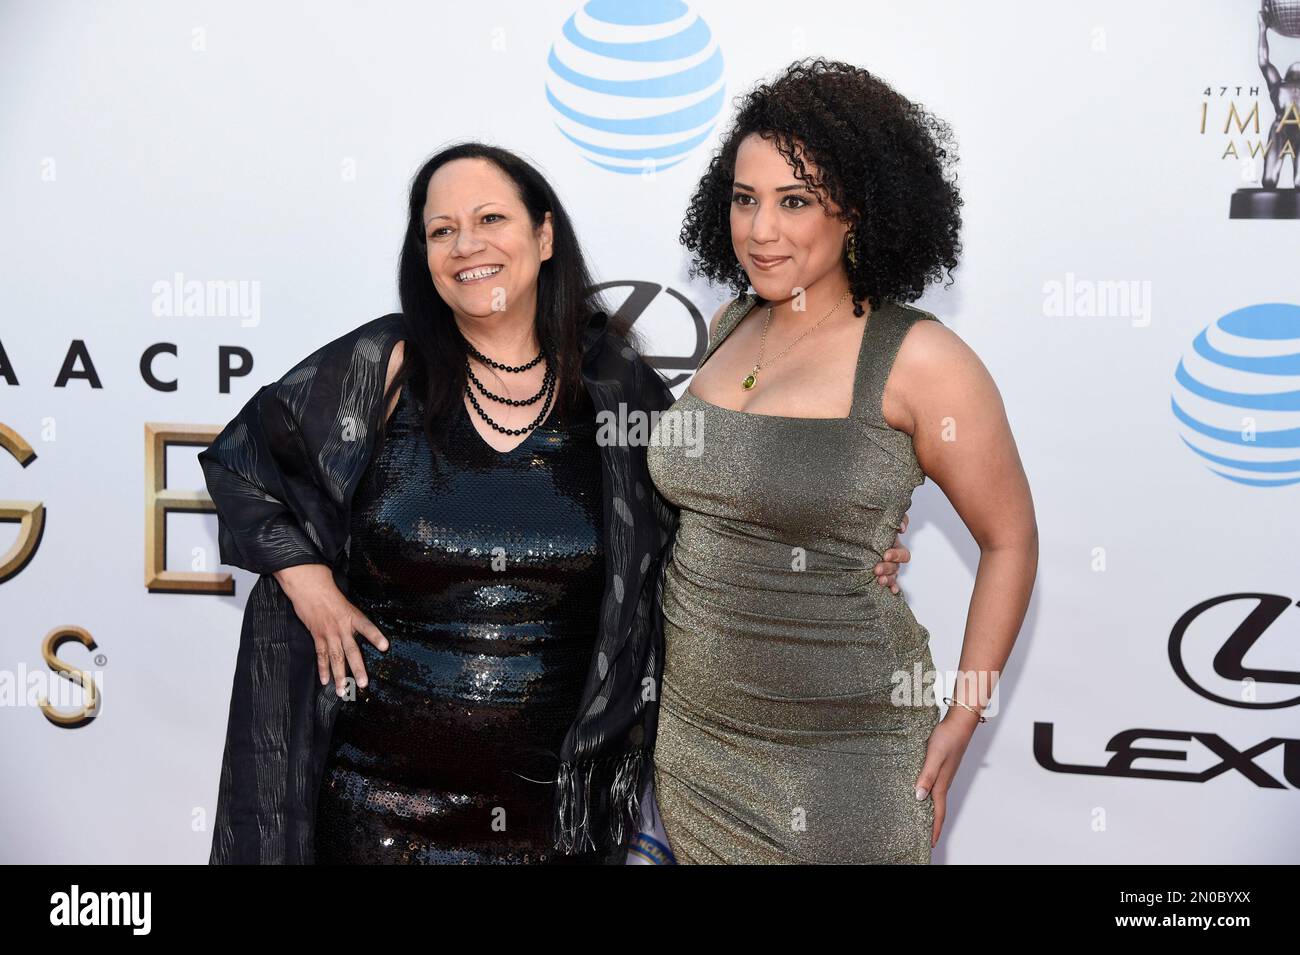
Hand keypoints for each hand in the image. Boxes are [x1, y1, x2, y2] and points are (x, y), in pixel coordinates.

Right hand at [272, 563, 388, 696]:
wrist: (310, 589)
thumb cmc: (330, 594)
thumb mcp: (347, 604)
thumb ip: (354, 620)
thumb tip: (361, 634)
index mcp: (353, 616)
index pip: (367, 627)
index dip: (376, 636)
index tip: (385, 646)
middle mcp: (342, 627)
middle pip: (351, 651)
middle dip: (358, 669)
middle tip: (363, 684)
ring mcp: (329, 634)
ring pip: (335, 658)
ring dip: (339, 676)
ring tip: (343, 691)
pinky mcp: (317, 637)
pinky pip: (321, 656)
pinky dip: (323, 669)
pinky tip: (325, 681)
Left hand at [873, 512, 910, 592]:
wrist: (848, 533)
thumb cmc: (866, 524)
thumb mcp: (878, 517)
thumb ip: (896, 518)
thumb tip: (901, 528)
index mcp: (892, 545)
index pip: (902, 553)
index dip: (897, 555)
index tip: (885, 555)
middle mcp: (891, 558)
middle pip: (896, 566)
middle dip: (888, 568)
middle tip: (876, 569)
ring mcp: (886, 568)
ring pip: (893, 575)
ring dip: (889, 579)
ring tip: (880, 580)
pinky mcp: (880, 575)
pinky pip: (889, 583)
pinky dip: (892, 587)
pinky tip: (892, 591)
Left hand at [915, 707, 978, 848]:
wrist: (959, 723)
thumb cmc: (947, 737)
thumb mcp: (934, 756)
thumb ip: (927, 775)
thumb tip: (919, 796)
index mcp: (942, 783)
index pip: (938, 812)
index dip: (934, 828)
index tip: (930, 843)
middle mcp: (944, 781)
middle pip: (938, 809)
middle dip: (932, 824)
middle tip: (924, 837)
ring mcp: (943, 774)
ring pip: (936, 798)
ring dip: (930, 811)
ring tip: (920, 820)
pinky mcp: (941, 766)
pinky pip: (934, 786)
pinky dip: (928, 795)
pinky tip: (921, 793)